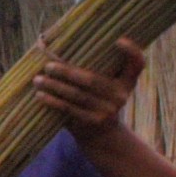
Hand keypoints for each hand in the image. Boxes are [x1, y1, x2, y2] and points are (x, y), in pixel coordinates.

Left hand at [27, 42, 146, 135]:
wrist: (102, 137)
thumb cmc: (99, 102)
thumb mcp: (109, 87)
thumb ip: (101, 69)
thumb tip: (63, 47)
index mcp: (126, 82)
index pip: (137, 63)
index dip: (132, 52)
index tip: (119, 40)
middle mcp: (120, 95)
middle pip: (92, 79)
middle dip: (66, 71)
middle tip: (47, 66)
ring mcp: (108, 110)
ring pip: (76, 94)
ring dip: (54, 86)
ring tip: (37, 79)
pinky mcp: (93, 121)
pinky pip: (69, 109)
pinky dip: (52, 101)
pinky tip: (40, 95)